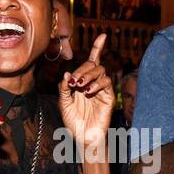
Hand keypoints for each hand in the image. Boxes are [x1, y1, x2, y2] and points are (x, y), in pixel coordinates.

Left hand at [59, 32, 112, 152]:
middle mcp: (94, 83)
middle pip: (94, 64)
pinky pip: (106, 83)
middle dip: (83, 69)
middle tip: (74, 81)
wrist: (83, 138)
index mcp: (83, 82)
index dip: (98, 47)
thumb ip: (64, 88)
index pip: (92, 61)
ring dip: (89, 75)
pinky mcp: (109, 98)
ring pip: (101, 71)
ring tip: (80, 86)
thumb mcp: (63, 103)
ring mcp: (102, 90)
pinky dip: (96, 84)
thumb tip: (67, 73)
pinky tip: (88, 92)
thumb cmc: (74, 122)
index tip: (103, 35)